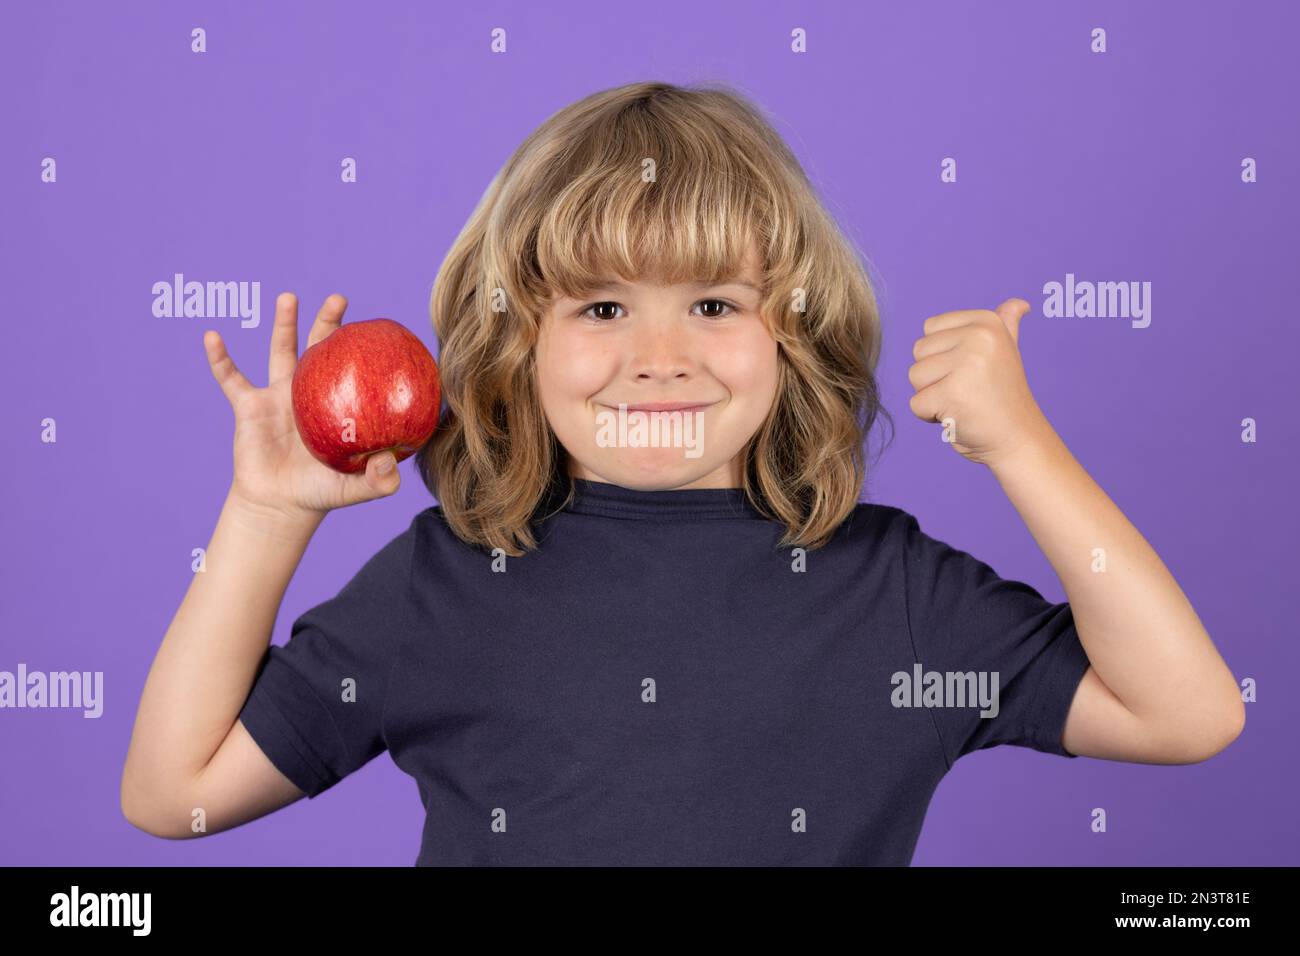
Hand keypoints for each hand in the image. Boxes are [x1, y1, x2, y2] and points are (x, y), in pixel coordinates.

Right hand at [204, 292, 401, 521]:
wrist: (278, 506)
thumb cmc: (320, 495)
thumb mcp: (355, 489)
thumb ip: (378, 481)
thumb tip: (389, 461)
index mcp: (338, 406)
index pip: (354, 370)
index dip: (363, 350)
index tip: (378, 327)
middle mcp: (310, 395)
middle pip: (320, 350)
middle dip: (328, 323)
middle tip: (339, 298)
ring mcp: (278, 397)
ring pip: (280, 352)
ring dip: (284, 324)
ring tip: (289, 297)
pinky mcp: (248, 407)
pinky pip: (231, 378)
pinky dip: (220, 358)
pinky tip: (212, 336)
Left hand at [907, 297, 1055, 466]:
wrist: (1018, 439)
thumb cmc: (1005, 397)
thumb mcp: (1008, 353)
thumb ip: (1006, 324)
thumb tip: (1019, 303)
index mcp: (987, 321)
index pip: (929, 329)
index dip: (942, 355)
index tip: (971, 371)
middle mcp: (979, 336)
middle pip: (919, 352)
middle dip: (935, 377)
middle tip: (967, 391)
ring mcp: (967, 364)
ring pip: (915, 377)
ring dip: (932, 396)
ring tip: (963, 402)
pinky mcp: (952, 393)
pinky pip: (917, 404)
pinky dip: (931, 417)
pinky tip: (958, 417)